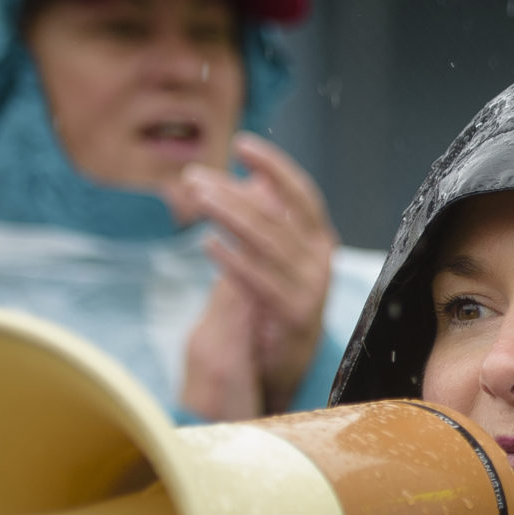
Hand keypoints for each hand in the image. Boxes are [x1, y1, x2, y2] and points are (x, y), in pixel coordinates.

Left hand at [174, 134, 337, 420]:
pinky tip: (207, 243)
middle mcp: (319, 261)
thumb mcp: (275, 259)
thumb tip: (254, 178)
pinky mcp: (294, 315)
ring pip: (266, 241)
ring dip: (228, 215)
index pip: (301, 193)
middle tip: (194, 177)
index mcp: (317, 241)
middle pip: (275, 214)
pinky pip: (259, 281)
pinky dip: (233, 260)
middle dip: (232, 192)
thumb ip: (267, 220)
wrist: (287, 369)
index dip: (275, 167)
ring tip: (196, 197)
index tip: (243, 145)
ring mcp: (311, 289)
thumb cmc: (276, 306)